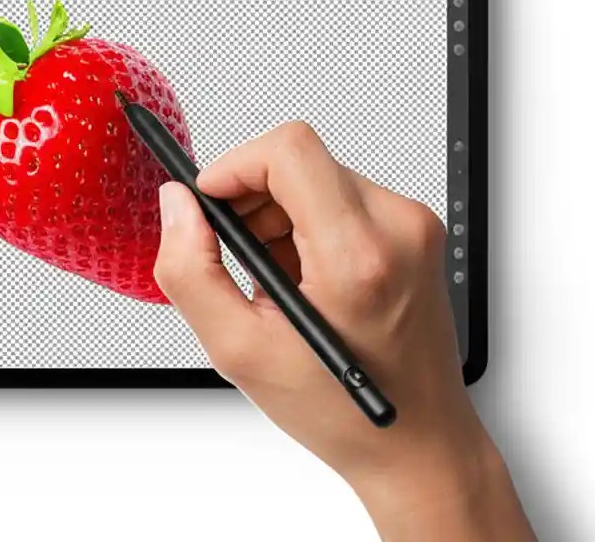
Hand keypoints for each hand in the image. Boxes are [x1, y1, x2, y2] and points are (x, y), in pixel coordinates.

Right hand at [154, 122, 531, 538]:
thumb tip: (177, 206)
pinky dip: (312, 231)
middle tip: (242, 263)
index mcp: (356, 255)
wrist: (416, 444)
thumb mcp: (240, 350)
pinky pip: (345, 201)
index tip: (211, 203)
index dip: (235, 168)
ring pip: (320, 179)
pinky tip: (307, 285)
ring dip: (282, 221)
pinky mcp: (417, 234)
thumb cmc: (345, 412)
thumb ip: (191, 270)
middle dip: (254, 204)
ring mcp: (414, 228)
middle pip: (301, 162)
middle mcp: (396, 229)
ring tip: (278, 286)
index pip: (289, 151)